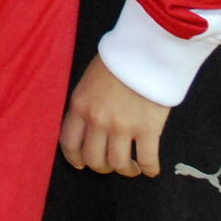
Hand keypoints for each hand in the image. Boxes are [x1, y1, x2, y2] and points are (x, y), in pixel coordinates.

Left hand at [59, 55, 170, 176]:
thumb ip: (86, 103)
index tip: (81, 164)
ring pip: (118, 164)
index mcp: (80, 105)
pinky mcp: (148, 130)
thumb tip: (87, 123)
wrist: (145, 50)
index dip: (75, 159)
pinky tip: (151, 169)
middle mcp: (97, 120)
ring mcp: (122, 127)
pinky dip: (149, 169)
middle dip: (102, 167)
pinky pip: (147, 160)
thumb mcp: (89, 79)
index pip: (69, 143)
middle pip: (94, 159)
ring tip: (133, 167)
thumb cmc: (118, 60)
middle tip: (111, 165)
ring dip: (126, 170)